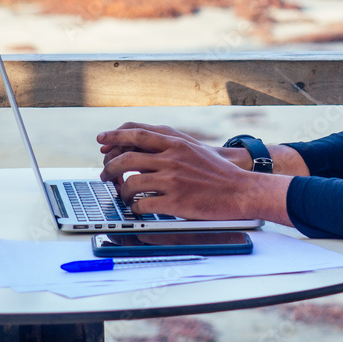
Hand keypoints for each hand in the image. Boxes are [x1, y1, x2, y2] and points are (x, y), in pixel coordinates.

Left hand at [97, 124, 291, 223]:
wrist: (241, 190)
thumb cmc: (219, 172)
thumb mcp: (195, 149)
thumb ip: (171, 146)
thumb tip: (142, 146)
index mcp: (177, 143)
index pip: (137, 133)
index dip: (115, 136)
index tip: (101, 140)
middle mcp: (172, 158)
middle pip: (127, 158)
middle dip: (109, 167)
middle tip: (104, 174)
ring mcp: (173, 180)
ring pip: (131, 183)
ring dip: (121, 191)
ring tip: (123, 195)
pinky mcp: (175, 201)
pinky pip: (142, 204)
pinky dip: (135, 207)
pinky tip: (138, 208)